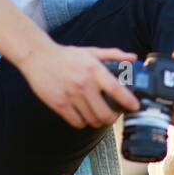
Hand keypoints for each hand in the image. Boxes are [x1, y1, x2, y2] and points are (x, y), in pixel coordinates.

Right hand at [21, 44, 138, 129]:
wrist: (38, 57)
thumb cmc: (66, 55)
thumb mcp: (91, 51)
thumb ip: (114, 55)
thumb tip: (133, 58)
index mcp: (95, 70)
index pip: (116, 90)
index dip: (128, 101)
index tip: (135, 107)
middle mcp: (84, 84)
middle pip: (105, 113)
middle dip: (112, 118)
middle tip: (113, 115)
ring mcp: (71, 96)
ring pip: (91, 120)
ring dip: (97, 121)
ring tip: (98, 116)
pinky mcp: (59, 104)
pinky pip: (76, 122)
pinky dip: (83, 123)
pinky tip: (83, 116)